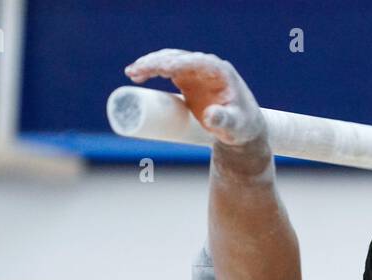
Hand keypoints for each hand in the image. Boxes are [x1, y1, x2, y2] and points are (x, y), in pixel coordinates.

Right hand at [124, 49, 267, 147]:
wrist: (239, 128)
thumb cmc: (240, 127)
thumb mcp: (234, 126)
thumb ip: (224, 121)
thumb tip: (210, 115)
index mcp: (220, 71)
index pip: (197, 62)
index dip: (180, 63)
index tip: (163, 69)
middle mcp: (206, 66)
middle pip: (178, 58)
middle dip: (157, 63)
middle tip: (137, 72)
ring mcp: (195, 71)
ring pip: (169, 60)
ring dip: (150, 64)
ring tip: (131, 73)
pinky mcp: (187, 79)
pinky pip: (166, 69)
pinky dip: (152, 70)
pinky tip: (137, 75)